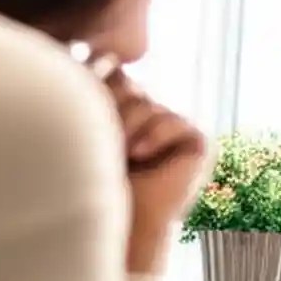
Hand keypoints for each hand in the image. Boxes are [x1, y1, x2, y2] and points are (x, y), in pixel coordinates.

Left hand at [88, 54, 211, 272]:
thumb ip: (99, 87)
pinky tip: (140, 155)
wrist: (118, 225)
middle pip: (128, 83)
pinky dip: (155, 137)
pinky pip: (173, 121)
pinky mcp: (196, 142)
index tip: (84, 110)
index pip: (111, 70)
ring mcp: (173, 126)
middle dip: (111, 111)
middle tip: (103, 144)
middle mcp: (148, 114)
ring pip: (147, 102)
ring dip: (128, 128)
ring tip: (119, 156)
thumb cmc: (92, 181)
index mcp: (121, 107)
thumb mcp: (88, 126)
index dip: (97, 83)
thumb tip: (106, 55)